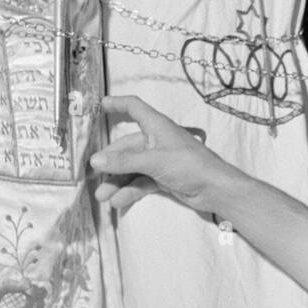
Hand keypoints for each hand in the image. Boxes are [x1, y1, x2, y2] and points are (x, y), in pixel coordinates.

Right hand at [89, 95, 236, 215]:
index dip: (118, 104)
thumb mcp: (154, 161)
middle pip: (127, 148)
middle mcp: (157, 141)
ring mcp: (160, 161)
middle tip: (92, 178)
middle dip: (110, 163)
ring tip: (102, 197)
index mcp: (157, 127)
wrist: (216, 189)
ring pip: (132, 169)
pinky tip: (119, 203)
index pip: (134, 108)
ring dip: (117, 182)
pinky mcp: (164, 178)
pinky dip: (130, 191)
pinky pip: (141, 182)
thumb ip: (124, 161)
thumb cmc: (189, 165)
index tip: (100, 105)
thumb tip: (95, 160)